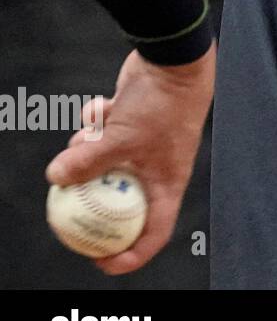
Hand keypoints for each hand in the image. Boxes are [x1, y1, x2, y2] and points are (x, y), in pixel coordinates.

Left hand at [46, 41, 215, 274]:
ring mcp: (146, 145)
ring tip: (85, 136)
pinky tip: (98, 109)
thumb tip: (56, 178)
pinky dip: (97, 126)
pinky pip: (107, 136)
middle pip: (124, 201)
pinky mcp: (135, 123)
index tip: (102, 261)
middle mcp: (158, 168)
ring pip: (108, 164)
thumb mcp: (121, 138)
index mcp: (167, 182)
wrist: (176, 60)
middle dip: (95, 204)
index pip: (154, 231)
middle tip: (68, 211)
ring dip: (90, 154)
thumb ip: (88, 160)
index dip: (132, 254)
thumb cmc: (162, 104)